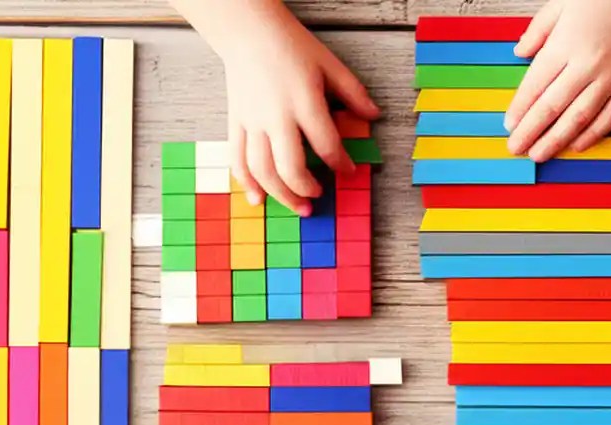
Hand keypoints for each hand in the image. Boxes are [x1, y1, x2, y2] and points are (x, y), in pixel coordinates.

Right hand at [219, 1, 378, 214]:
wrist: (248, 32)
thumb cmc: (290, 47)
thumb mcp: (329, 64)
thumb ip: (353, 93)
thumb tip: (375, 115)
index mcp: (303, 101)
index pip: (326, 144)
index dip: (340, 164)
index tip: (347, 171)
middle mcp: (275, 116)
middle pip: (289, 167)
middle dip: (306, 189)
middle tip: (319, 196)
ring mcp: (252, 122)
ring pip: (262, 170)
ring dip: (280, 195)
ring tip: (298, 206)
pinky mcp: (235, 123)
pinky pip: (238, 160)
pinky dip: (247, 183)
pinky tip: (258, 199)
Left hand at [504, 0, 610, 161]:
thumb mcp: (562, 2)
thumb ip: (539, 30)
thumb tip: (519, 52)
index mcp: (565, 44)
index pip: (535, 85)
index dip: (520, 109)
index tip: (509, 126)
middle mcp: (587, 64)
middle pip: (552, 107)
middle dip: (531, 132)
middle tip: (516, 149)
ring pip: (579, 117)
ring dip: (557, 140)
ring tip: (540, 154)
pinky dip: (594, 133)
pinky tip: (577, 145)